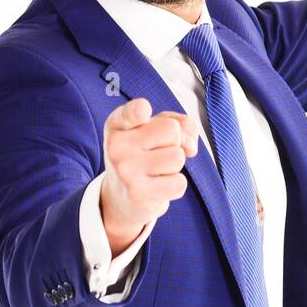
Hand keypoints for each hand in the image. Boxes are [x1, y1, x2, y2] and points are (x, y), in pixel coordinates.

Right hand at [100, 99, 199, 254]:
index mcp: (117, 125)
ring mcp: (126, 171)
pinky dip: (175, 185)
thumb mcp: (154, 129)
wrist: (122, 196)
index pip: (131, 112)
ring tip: (156, 170)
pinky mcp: (138, 194)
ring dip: (174, 165)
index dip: (139, 110)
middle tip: (156, 153)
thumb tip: (190, 147)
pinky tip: (157, 186)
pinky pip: (179, 183)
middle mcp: (116, 146)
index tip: (143, 110)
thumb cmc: (143, 155)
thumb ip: (180, 123)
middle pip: (172, 130)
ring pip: (178, 157)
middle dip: (174, 142)